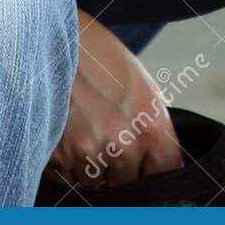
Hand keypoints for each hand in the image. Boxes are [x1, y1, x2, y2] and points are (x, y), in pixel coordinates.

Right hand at [49, 11, 182, 186]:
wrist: (56, 40)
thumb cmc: (101, 58)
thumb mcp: (143, 88)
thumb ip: (153, 130)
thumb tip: (159, 163)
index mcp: (152, 126)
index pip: (168, 173)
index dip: (159, 173)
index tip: (152, 171)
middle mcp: (123, 144)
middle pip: (131, 185)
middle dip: (124, 171)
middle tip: (112, 143)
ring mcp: (90, 154)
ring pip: (98, 184)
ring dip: (95, 170)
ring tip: (87, 132)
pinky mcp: (59, 158)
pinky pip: (70, 178)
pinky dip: (70, 164)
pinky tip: (69, 133)